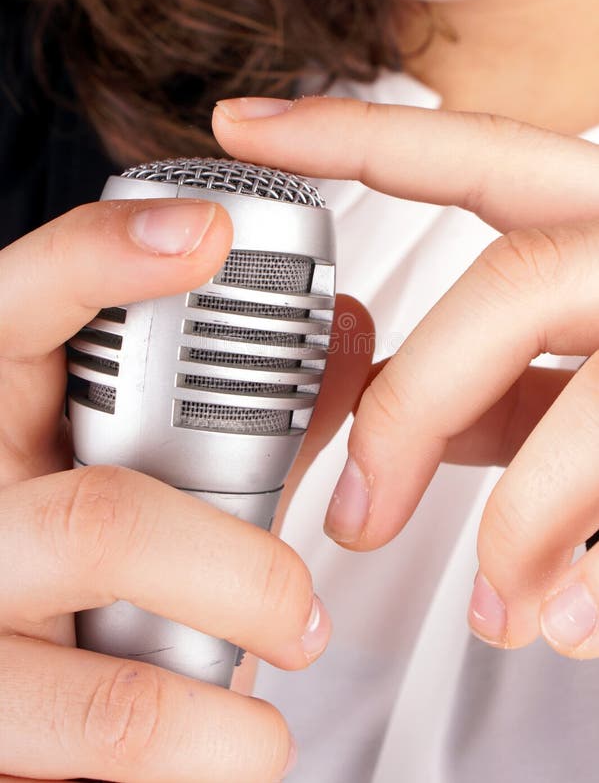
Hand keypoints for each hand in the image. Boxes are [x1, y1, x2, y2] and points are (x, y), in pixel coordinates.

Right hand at [0, 197, 334, 782]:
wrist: (22, 702)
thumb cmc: (90, 578)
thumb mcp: (159, 478)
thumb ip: (247, 415)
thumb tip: (351, 333)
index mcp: (6, 416)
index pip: (25, 306)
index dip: (105, 259)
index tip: (208, 230)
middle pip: (97, 484)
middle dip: (231, 548)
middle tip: (303, 599)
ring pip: (105, 562)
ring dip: (238, 610)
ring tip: (295, 650)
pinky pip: (108, 716)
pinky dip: (211, 739)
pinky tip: (248, 746)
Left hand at [213, 94, 598, 659]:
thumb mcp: (583, 344)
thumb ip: (497, 372)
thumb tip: (394, 422)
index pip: (464, 151)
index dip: (351, 134)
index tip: (244, 124)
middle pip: (510, 287)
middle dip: (412, 408)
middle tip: (356, 518)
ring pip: (589, 408)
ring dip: (521, 524)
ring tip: (494, 609)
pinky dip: (597, 575)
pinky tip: (568, 622)